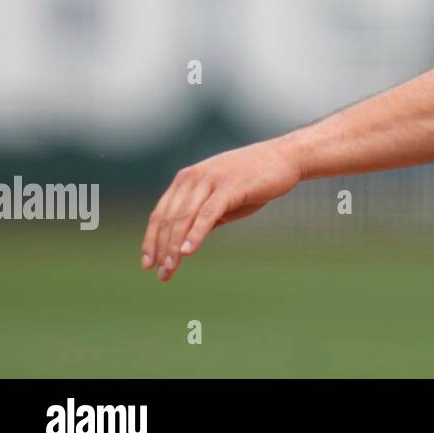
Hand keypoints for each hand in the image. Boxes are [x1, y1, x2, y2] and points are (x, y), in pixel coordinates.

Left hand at [141, 139, 301, 281]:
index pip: (161, 213)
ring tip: (170, 268)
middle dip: (162, 248)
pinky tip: (187, 251)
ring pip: (184, 218)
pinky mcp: (229, 186)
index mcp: (187, 179)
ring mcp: (211, 180)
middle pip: (169, 218)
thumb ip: (203, 216)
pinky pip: (207, 213)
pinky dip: (195, 233)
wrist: (285, 157)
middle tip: (161, 274)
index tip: (148, 264)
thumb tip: (184, 243)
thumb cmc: (254, 180)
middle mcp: (193, 177)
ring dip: (174, 246)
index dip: (151, 240)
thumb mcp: (222, 199)